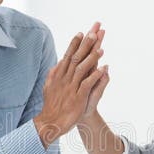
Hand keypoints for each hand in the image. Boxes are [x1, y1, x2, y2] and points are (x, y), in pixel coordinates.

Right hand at [34, 22, 105, 146]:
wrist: (52, 122)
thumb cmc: (52, 104)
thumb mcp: (49, 86)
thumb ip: (53, 74)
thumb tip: (57, 64)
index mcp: (59, 74)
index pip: (68, 55)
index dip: (75, 43)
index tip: (81, 32)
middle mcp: (65, 78)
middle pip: (76, 57)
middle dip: (85, 44)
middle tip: (94, 31)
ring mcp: (71, 87)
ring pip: (82, 69)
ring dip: (92, 58)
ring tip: (101, 48)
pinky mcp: (78, 97)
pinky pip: (88, 84)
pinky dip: (95, 76)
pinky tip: (103, 68)